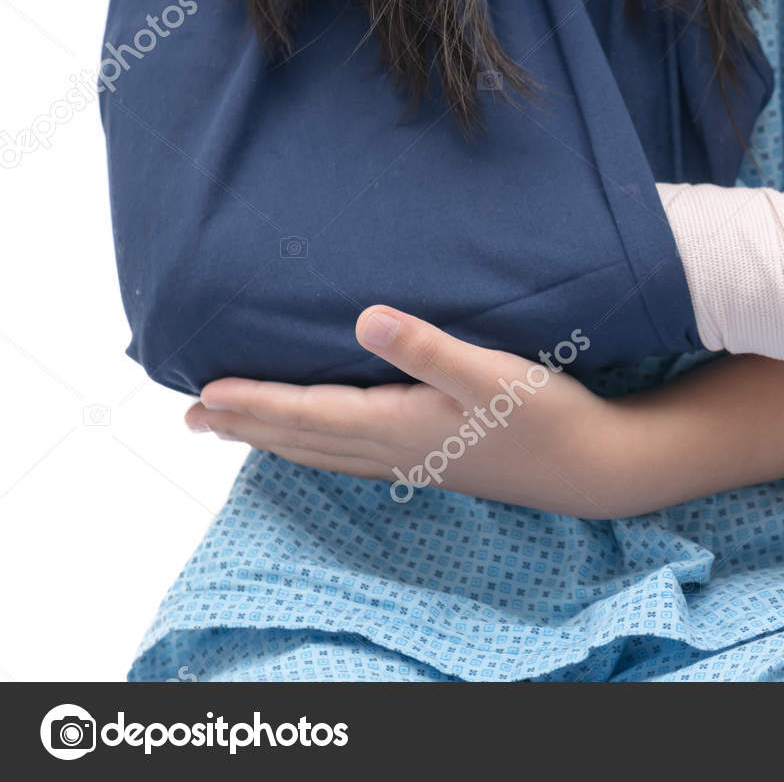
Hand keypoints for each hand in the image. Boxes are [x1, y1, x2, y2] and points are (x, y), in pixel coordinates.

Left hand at [187, 306, 622, 516]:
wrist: (592, 466)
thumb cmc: (545, 415)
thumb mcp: (489, 372)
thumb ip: (425, 347)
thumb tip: (364, 318)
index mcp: (398, 424)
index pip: (308, 413)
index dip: (254, 402)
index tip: (203, 392)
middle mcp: (396, 448)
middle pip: (303, 439)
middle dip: (247, 426)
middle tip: (192, 419)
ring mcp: (415, 460)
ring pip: (325, 453)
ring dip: (276, 440)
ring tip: (237, 431)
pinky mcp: (436, 460)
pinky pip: (354, 456)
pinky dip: (320, 449)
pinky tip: (326, 445)